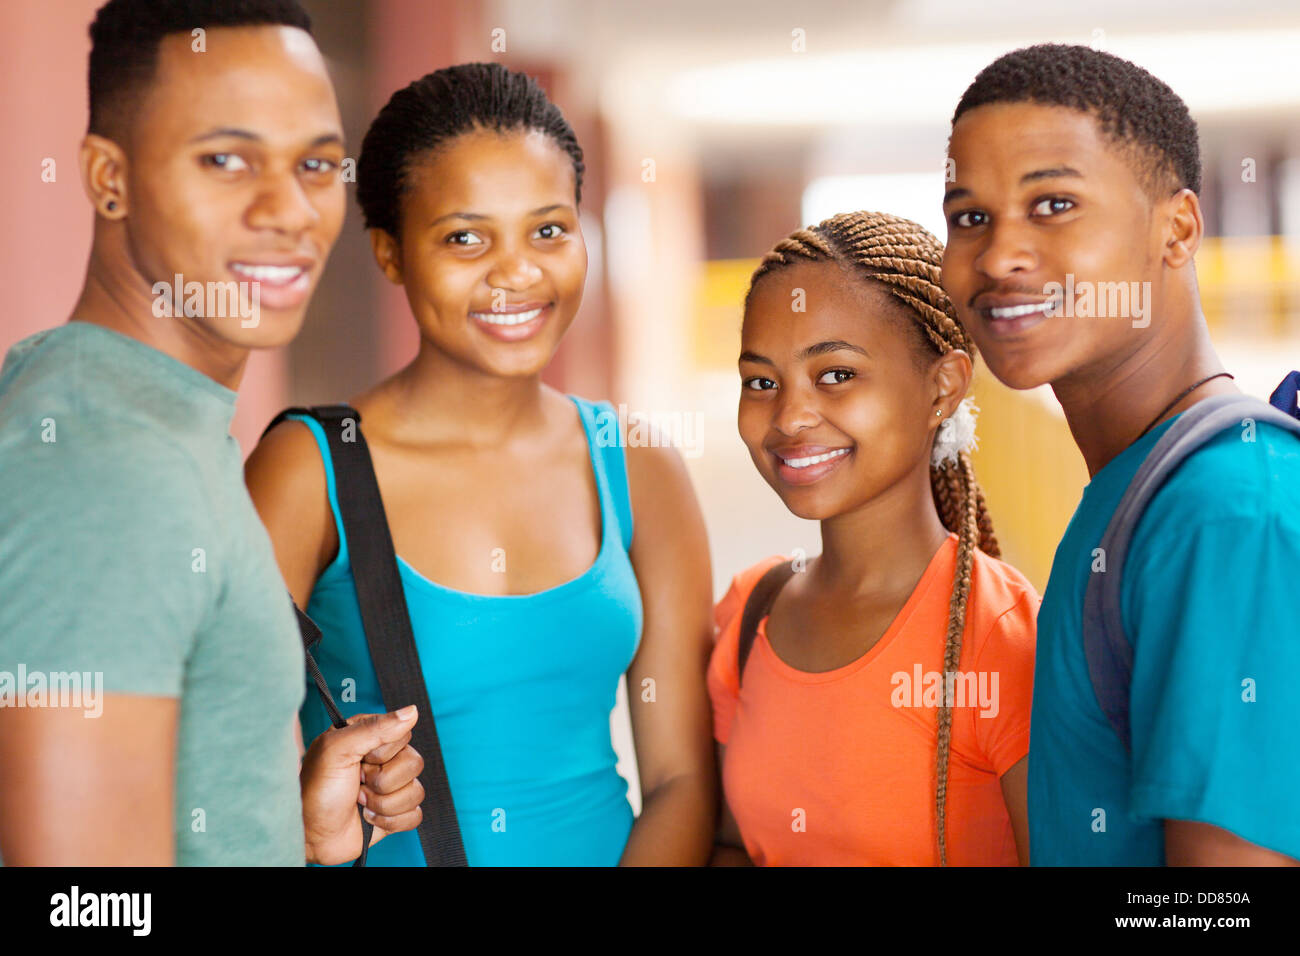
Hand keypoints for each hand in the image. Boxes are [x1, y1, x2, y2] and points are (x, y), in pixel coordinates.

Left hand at [300, 706, 424, 864]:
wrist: (311, 837)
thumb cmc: (315, 792)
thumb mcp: (337, 750)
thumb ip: (375, 728)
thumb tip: (412, 712)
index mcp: (370, 737)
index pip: (403, 735)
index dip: (382, 753)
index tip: (359, 760)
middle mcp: (383, 760)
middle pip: (414, 763)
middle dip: (382, 782)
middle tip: (356, 784)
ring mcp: (391, 787)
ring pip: (416, 791)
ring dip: (384, 804)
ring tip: (359, 803)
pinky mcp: (395, 812)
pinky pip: (414, 815)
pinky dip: (390, 822)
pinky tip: (369, 819)